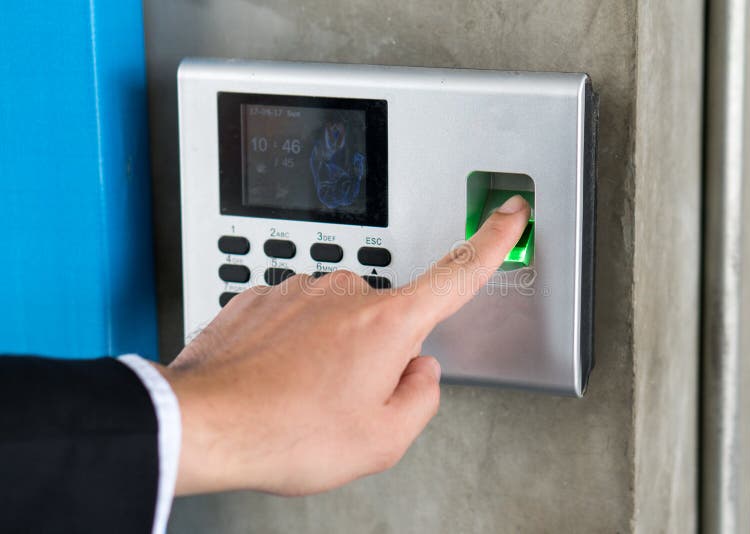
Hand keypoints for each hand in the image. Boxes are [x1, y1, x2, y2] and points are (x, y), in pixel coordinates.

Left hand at [159, 195, 530, 495]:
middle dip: (378, 354)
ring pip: (337, 321)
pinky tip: (276, 381)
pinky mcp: (262, 295)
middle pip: (388, 319)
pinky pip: (296, 320)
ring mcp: (299, 290)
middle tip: (343, 399)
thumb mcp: (383, 439)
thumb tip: (419, 370)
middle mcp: (345, 293)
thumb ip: (422, 397)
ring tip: (301, 395)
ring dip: (330, 353)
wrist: (204, 424)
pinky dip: (293, 348)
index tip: (510, 212)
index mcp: (387, 322)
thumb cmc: (287, 433)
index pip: (457, 272)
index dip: (492, 240)